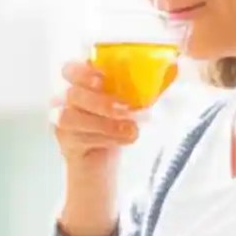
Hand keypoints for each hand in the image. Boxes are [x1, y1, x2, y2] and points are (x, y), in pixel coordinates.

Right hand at [50, 60, 139, 235]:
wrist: (101, 166)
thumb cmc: (115, 128)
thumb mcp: (131, 104)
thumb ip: (145, 86)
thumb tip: (174, 69)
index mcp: (81, 84)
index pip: (70, 69)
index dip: (83, 71)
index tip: (103, 78)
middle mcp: (65, 100)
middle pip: (72, 93)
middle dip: (100, 101)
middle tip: (125, 109)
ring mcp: (61, 122)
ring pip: (70, 116)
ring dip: (103, 122)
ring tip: (129, 129)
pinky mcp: (65, 143)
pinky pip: (79, 137)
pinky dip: (105, 138)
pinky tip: (125, 139)